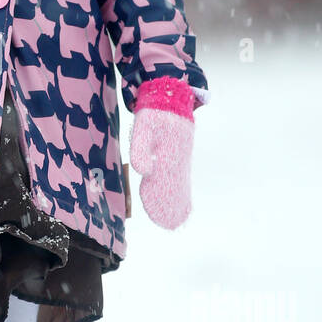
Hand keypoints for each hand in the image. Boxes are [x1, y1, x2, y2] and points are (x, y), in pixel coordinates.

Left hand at [129, 77, 194, 229]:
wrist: (169, 97)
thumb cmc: (153, 112)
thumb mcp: (143, 127)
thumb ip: (141, 149)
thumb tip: (143, 171)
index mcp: (168, 153)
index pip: (164, 182)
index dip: (161, 199)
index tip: (160, 215)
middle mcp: (177, 158)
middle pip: (174, 186)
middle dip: (171, 204)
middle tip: (170, 225)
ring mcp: (180, 156)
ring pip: (178, 182)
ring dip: (176, 200)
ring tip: (175, 220)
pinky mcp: (179, 154)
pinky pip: (180, 176)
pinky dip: (180, 189)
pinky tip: (181, 200)